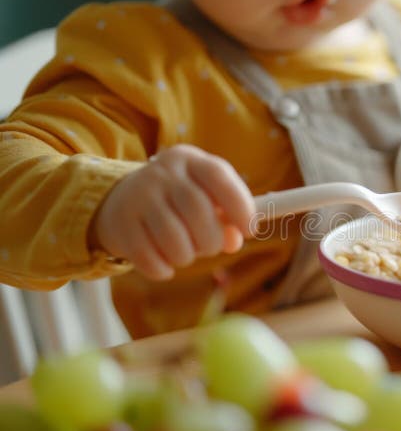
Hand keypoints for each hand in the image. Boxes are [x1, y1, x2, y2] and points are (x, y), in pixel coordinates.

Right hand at [92, 144, 254, 279]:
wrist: (120, 199)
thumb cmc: (178, 202)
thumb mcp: (205, 199)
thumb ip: (226, 218)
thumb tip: (234, 241)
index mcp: (189, 160)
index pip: (218, 176)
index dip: (240, 206)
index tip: (249, 230)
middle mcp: (161, 173)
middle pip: (197, 209)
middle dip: (212, 240)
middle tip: (212, 247)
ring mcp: (137, 197)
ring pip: (173, 239)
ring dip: (187, 257)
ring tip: (185, 254)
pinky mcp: (120, 224)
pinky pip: (149, 259)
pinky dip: (163, 269)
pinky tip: (165, 264)